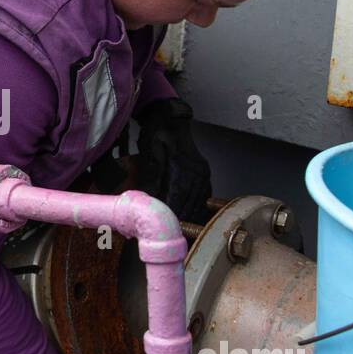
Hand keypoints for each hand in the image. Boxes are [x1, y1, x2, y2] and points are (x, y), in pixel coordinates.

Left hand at [133, 97, 212, 224]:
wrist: (171, 119)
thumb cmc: (157, 133)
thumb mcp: (149, 151)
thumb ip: (151, 174)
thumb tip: (150, 195)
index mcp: (181, 167)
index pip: (177, 197)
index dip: (171, 213)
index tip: (165, 227)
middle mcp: (195, 171)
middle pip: (189, 202)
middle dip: (181, 219)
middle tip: (171, 234)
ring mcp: (202, 172)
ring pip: (198, 201)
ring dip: (191, 215)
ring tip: (182, 230)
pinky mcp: (203, 172)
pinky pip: (203, 194)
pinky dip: (198, 207)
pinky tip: (192, 216)